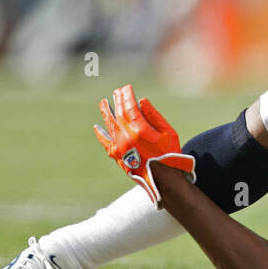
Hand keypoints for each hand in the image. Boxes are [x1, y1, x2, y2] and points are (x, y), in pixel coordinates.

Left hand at [94, 84, 195, 206]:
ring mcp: (119, 147)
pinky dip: (101, 133)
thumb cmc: (170, 155)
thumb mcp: (168, 132)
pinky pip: (105, 142)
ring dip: (106, 112)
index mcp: (140, 130)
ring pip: (110, 125)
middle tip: (117, 91)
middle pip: (118, 114)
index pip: (129, 107)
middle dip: (117, 101)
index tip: (126, 87)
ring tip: (103, 102)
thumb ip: (154, 116)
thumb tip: (141, 101)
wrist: (163, 181)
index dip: (127, 96)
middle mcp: (126, 137)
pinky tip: (97, 127)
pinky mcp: (117, 156)